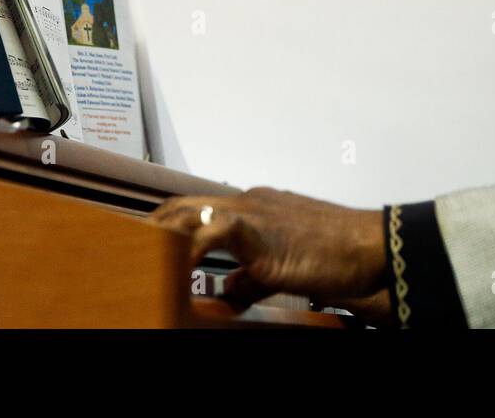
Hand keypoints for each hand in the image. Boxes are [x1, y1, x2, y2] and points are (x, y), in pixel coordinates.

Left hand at [147, 186, 386, 307]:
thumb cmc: (338, 255)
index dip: (168, 226)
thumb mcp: (283, 269)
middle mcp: (249, 202)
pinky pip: (210, 232)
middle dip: (152, 225)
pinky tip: (172, 268)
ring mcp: (253, 211)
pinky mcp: (259, 230)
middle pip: (183, 205)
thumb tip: (227, 291)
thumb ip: (251, 277)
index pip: (199, 210)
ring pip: (188, 213)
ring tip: (135, 256)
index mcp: (255, 207)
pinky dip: (186, 249)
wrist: (371, 245)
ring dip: (159, 235)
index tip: (144, 243)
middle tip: (124, 246)